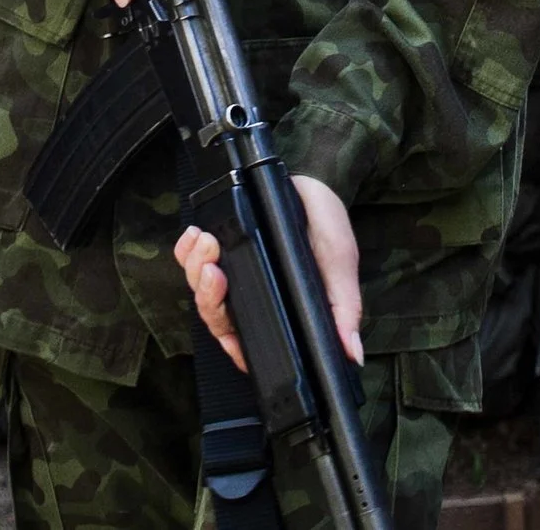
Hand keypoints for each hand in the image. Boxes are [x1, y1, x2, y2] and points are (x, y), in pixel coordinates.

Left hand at [172, 175, 363, 372]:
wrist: (311, 184)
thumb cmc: (327, 226)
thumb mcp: (340, 264)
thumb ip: (344, 307)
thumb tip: (353, 354)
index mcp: (279, 307)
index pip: (249, 343)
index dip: (235, 346)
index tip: (230, 336)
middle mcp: (251, 294)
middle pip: (217, 316)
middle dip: (209, 297)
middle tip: (215, 271)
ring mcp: (232, 270)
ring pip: (199, 288)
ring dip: (196, 269)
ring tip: (208, 243)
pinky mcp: (218, 246)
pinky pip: (189, 258)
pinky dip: (186, 251)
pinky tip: (194, 236)